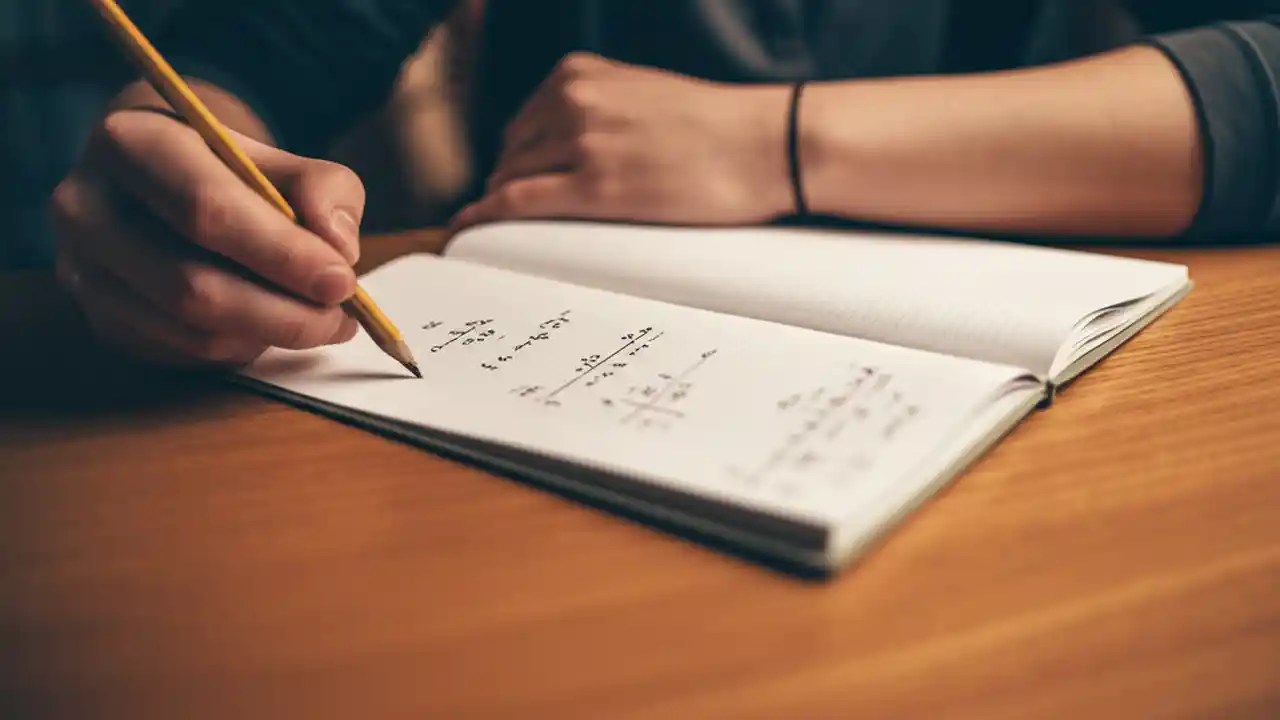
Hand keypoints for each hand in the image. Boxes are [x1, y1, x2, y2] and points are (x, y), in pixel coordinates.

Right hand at [51, 106, 364, 366]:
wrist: (164, 183)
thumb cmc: (231, 171)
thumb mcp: (281, 160)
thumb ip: (323, 189)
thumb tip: (338, 246)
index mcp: (132, 142)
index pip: (206, 208)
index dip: (281, 252)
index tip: (342, 280)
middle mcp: (87, 205)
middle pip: (191, 283)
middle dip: (282, 310)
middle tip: (340, 316)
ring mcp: (84, 268)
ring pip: (187, 328)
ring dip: (268, 335)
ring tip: (320, 322)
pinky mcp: (100, 317)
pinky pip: (180, 352)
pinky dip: (240, 347)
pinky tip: (273, 327)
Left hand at [451, 53, 792, 231]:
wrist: (765, 143)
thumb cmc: (716, 126)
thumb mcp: (643, 94)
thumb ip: (598, 107)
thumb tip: (561, 141)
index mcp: (581, 74)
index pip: (523, 121)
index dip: (515, 158)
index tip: (508, 181)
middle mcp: (573, 100)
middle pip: (512, 151)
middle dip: (508, 182)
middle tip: (514, 216)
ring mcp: (582, 142)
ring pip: (511, 177)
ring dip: (502, 204)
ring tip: (502, 233)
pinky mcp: (595, 187)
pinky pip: (517, 201)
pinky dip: (484, 216)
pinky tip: (468, 229)